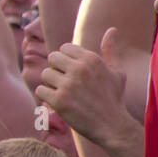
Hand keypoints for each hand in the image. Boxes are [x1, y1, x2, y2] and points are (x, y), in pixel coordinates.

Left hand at [35, 29, 130, 148]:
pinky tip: (59, 102)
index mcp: (91, 59)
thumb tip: (111, 29)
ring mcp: (68, 85)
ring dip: (51, 84)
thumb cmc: (114, 98)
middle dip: (57, 69)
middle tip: (67, 83)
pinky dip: (46, 96)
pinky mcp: (58, 101)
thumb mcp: (117, 72)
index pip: (64, 48)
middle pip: (52, 58)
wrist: (113, 126)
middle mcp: (79, 69)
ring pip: (45, 74)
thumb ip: (110, 50)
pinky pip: (40, 90)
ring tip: (64, 93)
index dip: (66, 60)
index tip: (73, 72)